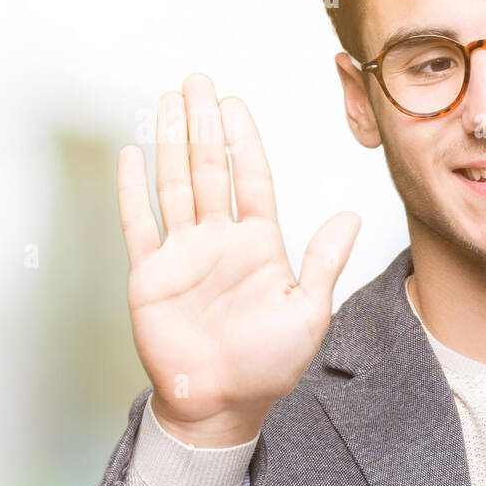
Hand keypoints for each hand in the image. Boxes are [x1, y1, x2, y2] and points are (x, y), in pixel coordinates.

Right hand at [116, 73, 359, 446]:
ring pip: (174, 185)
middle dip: (203, 124)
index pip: (251, 179)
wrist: (224, 404)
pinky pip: (139, 224)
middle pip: (209, 169)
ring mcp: (183, 254)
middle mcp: (220, 241)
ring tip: (168, 101)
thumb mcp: (309, 310)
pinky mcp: (151, 275)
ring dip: (169, 142)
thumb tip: (352, 217)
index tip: (236, 105)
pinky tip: (133, 156)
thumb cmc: (270, 365)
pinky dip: (133, 190)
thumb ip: (325, 261)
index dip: (243, 141)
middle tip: (198, 81)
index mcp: (259, 245)